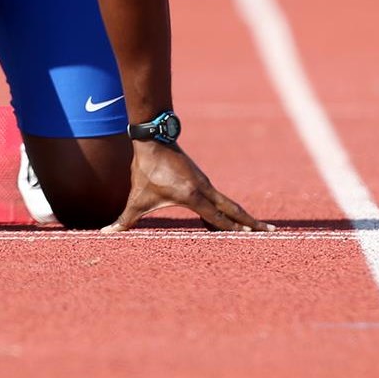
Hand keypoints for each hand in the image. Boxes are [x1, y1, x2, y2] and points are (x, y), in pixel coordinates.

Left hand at [103, 142, 271, 231]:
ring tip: (258, 229)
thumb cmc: (146, 169)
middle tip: (272, 232)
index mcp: (193, 196)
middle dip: (252, 223)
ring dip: (243, 217)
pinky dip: (230, 212)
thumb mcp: (136, 197)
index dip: (233, 230)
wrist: (154, 139)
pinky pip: (220, 201)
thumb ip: (125, 219)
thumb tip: (106, 233)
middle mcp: (205, 190)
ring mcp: (205, 185)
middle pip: (234, 210)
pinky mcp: (202, 182)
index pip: (218, 218)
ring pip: (229, 205)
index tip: (250, 238)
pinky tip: (231, 222)